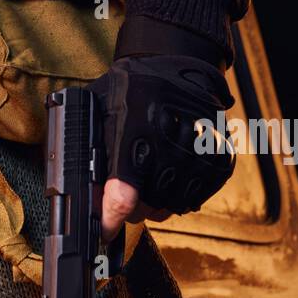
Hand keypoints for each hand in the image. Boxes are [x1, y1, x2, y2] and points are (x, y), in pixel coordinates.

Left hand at [91, 52, 235, 240]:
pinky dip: (178, 194)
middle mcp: (170, 139)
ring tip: (146, 180)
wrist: (180, 68)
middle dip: (131, 208)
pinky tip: (169, 174)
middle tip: (124, 196)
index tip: (105, 229)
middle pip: (148, 204)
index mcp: (134, 124)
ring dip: (155, 203)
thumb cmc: (130, 88)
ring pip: (172, 205)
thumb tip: (77, 192)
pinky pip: (195, 197)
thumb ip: (87, 145)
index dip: (112, 216)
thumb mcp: (98, 105)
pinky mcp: (220, 159)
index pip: (124, 189)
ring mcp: (199, 151)